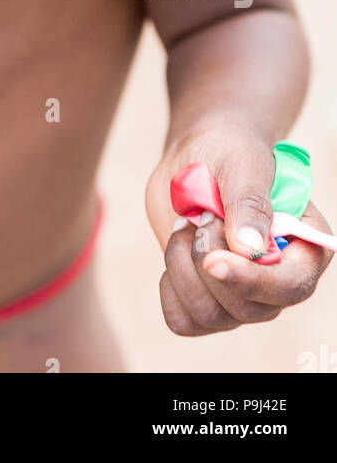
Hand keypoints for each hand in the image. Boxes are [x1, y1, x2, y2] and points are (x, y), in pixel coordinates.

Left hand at [146, 125, 332, 335]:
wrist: (197, 157)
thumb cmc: (229, 153)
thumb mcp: (242, 163)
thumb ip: (249, 202)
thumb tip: (251, 250)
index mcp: (306, 248)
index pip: (291, 287)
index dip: (251, 281)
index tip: (213, 260)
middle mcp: (278, 282)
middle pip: (245, 309)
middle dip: (207, 260)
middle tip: (201, 214)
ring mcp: (242, 296)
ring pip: (209, 315)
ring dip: (183, 265)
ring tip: (188, 223)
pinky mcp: (207, 299)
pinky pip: (183, 320)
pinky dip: (169, 285)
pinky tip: (178, 247)